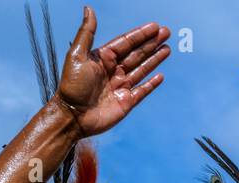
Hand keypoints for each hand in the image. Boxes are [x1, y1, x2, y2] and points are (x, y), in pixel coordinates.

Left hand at [55, 9, 170, 137]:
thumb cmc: (72, 85)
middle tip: (166, 32)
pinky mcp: (126, 102)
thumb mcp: (77, 54)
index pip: (126, 43)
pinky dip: (151, 83)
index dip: (140, 34)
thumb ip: (87, 32)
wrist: (73, 115)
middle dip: (152, 43)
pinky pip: (142, 91)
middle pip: (137, 54)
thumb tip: (89, 9)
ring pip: (142, 69)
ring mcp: (121, 87)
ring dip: (154, 59)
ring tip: (167, 49)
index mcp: (103, 58)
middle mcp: (113, 71)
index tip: (155, 26)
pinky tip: (160, 75)